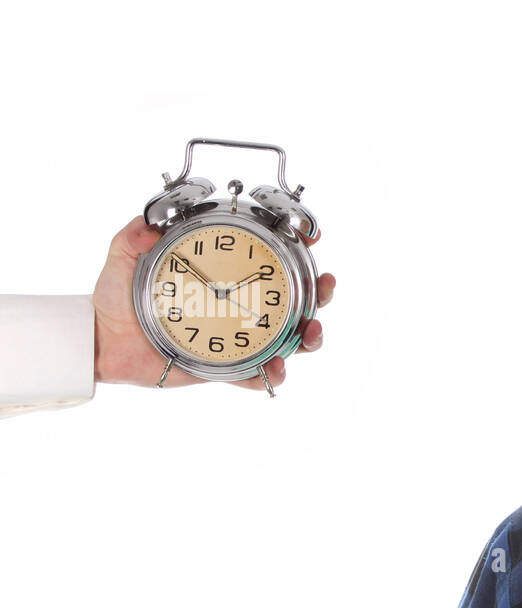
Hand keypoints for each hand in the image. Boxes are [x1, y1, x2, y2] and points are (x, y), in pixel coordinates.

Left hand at [92, 216, 335, 389]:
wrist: (103, 342)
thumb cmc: (116, 299)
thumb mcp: (123, 257)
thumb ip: (133, 235)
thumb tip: (149, 224)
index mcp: (224, 276)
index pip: (269, 258)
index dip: (297, 247)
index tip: (311, 237)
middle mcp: (239, 306)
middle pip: (295, 300)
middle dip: (320, 294)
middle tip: (325, 286)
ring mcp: (237, 338)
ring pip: (289, 340)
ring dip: (307, 337)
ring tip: (309, 333)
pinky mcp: (226, 368)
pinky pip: (256, 375)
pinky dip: (270, 375)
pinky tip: (272, 368)